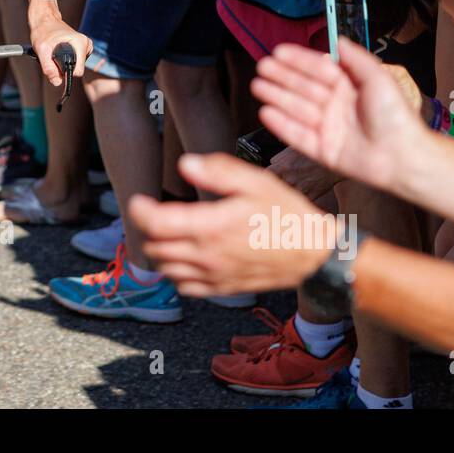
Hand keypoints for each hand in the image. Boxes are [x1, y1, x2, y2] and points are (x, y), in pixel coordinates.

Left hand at [30, 15, 91, 87]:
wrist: (44, 21)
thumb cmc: (43, 31)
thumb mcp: (42, 49)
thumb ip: (48, 68)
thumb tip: (57, 82)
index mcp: (81, 43)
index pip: (78, 71)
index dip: (65, 73)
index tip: (55, 66)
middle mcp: (86, 45)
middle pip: (75, 69)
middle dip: (62, 67)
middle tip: (52, 55)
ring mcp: (85, 47)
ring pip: (73, 67)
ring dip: (62, 64)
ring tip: (55, 52)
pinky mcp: (81, 49)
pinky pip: (73, 63)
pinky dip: (64, 61)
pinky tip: (58, 51)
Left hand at [129, 153, 330, 294]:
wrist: (314, 254)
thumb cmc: (287, 215)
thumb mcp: (256, 182)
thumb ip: (218, 172)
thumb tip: (186, 164)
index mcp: (211, 227)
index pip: (155, 224)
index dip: (139, 210)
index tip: (139, 200)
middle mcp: (207, 255)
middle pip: (154, 247)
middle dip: (147, 229)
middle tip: (153, 212)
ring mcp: (213, 275)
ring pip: (165, 269)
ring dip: (159, 251)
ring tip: (166, 233)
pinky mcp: (222, 288)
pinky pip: (184, 287)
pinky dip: (175, 273)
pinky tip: (184, 257)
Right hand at [250, 39, 428, 194]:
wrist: (403, 155)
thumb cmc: (396, 117)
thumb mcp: (378, 78)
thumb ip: (356, 58)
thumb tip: (339, 40)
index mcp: (349, 87)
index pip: (318, 69)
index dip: (298, 60)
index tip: (279, 51)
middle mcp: (336, 105)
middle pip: (303, 87)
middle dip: (282, 76)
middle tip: (262, 66)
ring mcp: (328, 127)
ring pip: (296, 108)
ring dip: (277, 96)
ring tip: (258, 86)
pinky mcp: (323, 149)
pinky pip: (297, 135)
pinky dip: (281, 125)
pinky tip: (267, 113)